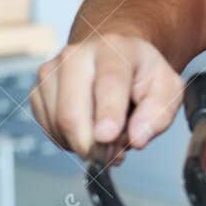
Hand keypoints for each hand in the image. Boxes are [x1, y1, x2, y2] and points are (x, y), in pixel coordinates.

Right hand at [29, 34, 184, 165]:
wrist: (114, 54)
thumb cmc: (142, 75)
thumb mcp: (167, 90)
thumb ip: (158, 115)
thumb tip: (137, 139)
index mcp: (114, 49)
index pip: (109, 82)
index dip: (107, 112)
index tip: (107, 137)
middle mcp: (76, 55)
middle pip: (72, 112)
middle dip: (93, 145)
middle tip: (115, 155)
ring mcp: (52, 71)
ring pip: (59, 125)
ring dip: (85, 144)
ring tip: (108, 136)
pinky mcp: (38, 89)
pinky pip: (50, 129)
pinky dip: (70, 141)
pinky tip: (89, 130)